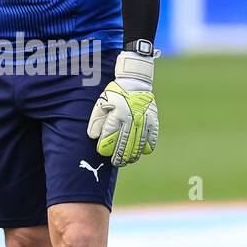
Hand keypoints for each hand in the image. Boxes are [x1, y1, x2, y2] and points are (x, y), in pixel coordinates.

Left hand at [88, 51, 158, 166]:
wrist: (136, 83)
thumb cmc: (116, 94)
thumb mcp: (102, 102)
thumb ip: (96, 120)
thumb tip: (93, 136)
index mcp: (118, 114)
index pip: (110, 135)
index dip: (105, 146)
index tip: (102, 152)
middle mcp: (132, 118)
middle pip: (125, 143)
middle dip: (119, 156)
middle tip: (116, 163)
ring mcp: (144, 120)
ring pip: (138, 144)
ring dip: (132, 155)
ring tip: (127, 161)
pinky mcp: (153, 121)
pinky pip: (151, 138)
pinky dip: (147, 147)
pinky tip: (141, 153)